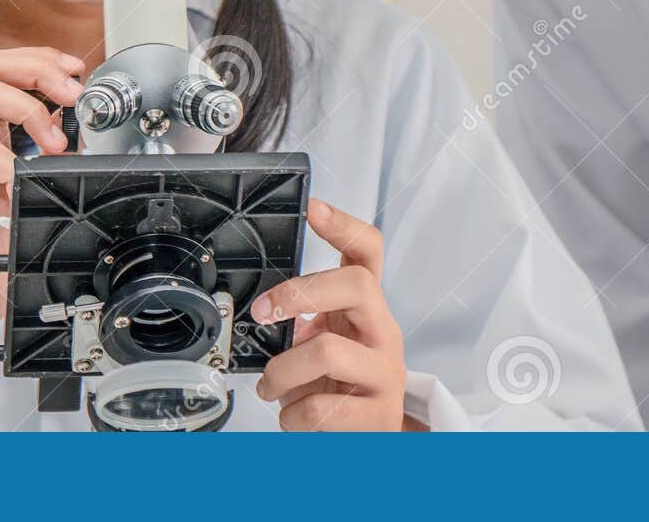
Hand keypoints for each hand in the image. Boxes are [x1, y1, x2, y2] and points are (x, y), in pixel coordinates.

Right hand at [0, 47, 83, 379]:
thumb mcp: (27, 205)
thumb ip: (46, 172)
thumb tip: (83, 146)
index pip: (8, 75)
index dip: (43, 63)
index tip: (77, 74)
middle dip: (38, 68)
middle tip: (72, 93)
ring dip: (28, 107)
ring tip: (53, 139)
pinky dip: (8, 162)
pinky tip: (22, 182)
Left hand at [252, 198, 412, 430]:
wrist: (372, 440)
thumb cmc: (341, 385)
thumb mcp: (324, 341)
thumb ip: (303, 318)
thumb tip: (262, 307)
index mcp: (366, 307)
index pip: (367, 252)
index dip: (343, 226)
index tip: (314, 207)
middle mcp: (382, 331)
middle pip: (355, 284)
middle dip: (299, 292)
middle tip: (264, 312)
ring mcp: (386, 372)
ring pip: (327, 350)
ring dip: (281, 370)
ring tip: (271, 386)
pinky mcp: (380, 414)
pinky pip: (323, 408)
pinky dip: (293, 416)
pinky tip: (293, 417)